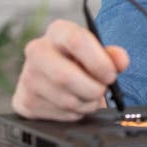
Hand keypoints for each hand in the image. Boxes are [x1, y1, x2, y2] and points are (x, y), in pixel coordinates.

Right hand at [12, 19, 128, 120]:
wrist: (56, 75)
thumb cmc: (81, 61)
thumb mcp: (98, 53)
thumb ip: (113, 55)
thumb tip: (121, 61)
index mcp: (58, 31)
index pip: (76, 41)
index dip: (98, 62)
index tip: (110, 75)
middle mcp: (37, 51)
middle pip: (65, 77)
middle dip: (92, 89)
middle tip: (102, 90)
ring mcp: (27, 77)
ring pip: (65, 100)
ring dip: (87, 104)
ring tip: (90, 96)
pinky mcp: (24, 102)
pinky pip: (59, 115)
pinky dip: (75, 114)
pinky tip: (75, 103)